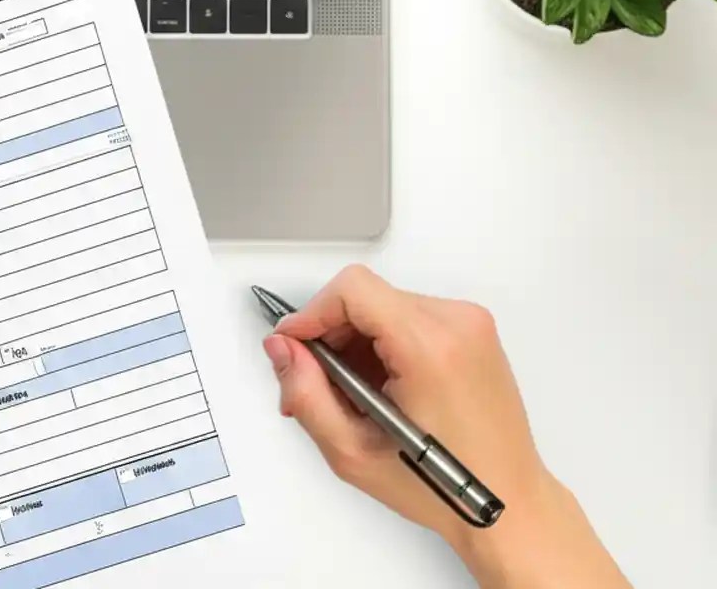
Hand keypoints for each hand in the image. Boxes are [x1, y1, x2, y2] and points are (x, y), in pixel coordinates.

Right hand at [262, 266, 628, 588]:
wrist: (510, 503)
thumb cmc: (444, 488)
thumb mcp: (352, 451)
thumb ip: (306, 392)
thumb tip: (282, 348)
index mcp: (429, 348)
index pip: (352, 289)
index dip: (312, 313)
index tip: (294, 345)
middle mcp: (456, 324)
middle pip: (366, 297)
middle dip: (330, 335)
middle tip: (317, 386)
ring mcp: (471, 325)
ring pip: (385, 306)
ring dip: (356, 342)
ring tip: (354, 397)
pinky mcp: (475, 332)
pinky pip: (410, 317)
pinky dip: (384, 344)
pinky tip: (383, 389)